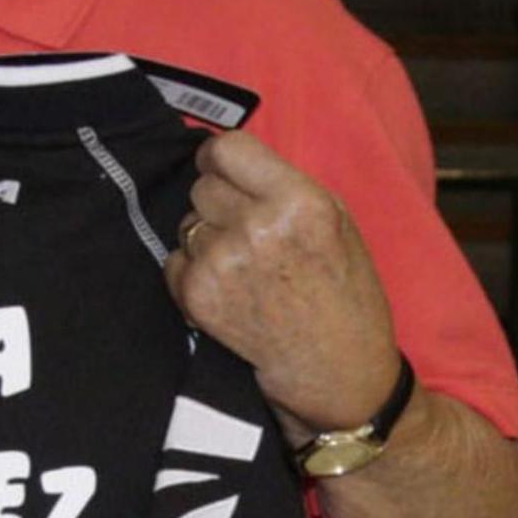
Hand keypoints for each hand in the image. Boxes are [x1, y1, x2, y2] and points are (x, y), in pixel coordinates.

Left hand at [165, 130, 402, 435]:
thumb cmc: (343, 291)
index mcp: (299, 201)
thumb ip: (284, 184)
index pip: (227, 148)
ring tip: (243, 268)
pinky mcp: (198, 297)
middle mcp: (258, 227)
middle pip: (202, 186)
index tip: (221, 170)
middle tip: (246, 231)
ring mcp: (223, 264)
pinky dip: (193, 274)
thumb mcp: (337, 221)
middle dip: (218, 203)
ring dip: (206, 240)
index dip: (218, 158)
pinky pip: (174, 262)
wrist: (337, 369)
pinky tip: (229, 292)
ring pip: (187, 224)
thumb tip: (226, 157)